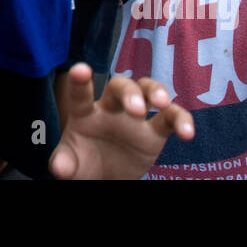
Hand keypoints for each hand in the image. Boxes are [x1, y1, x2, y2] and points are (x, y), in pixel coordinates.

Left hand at [50, 69, 193, 179]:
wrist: (106, 177)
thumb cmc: (84, 163)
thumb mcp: (71, 165)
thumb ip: (64, 163)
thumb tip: (59, 169)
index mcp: (85, 112)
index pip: (81, 93)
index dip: (80, 80)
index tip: (81, 69)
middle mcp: (111, 107)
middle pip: (121, 86)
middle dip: (129, 93)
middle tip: (136, 109)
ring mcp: (135, 116)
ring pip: (147, 89)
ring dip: (156, 92)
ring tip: (162, 104)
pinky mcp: (156, 131)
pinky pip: (171, 118)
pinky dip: (181, 120)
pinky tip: (187, 133)